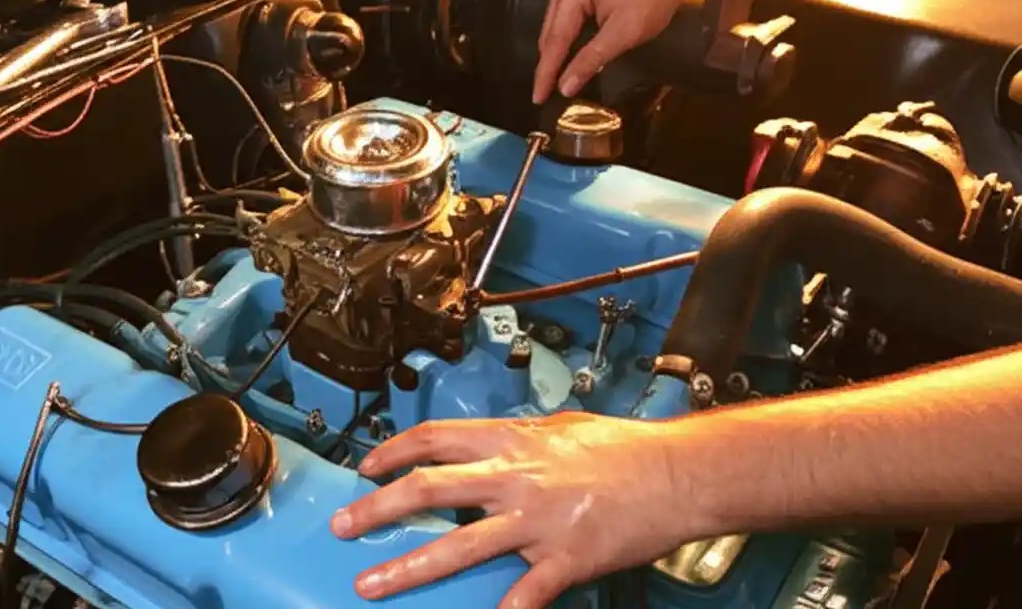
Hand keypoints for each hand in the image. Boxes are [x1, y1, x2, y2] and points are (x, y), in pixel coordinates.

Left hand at [330, 412, 700, 607]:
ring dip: (408, 567)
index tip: (367, 467)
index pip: (437, 439)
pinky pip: (522, 593)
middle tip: (343, 524)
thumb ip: (522, 439)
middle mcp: (517, 478)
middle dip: (377, 508)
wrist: (677, 473)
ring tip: (371, 584)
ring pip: (458, 545)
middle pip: (430, 488)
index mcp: (514, 442)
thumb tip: (491, 444)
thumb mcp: (564, 429)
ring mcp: (538, 521)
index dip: (394, 452)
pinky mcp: (564, 558)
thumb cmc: (626, 449)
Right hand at [532, 0, 696, 104]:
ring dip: (558, 53)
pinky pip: (564, 19)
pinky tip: (569, 57)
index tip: (539, 97)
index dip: (546, 73)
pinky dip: (567, 40)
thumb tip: (566, 85)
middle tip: (546, 95)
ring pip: (555, 28)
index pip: (554, 40)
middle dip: (550, 65)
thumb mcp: (624, 32)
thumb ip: (591, 60)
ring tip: (556, 81)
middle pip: (550, 34)